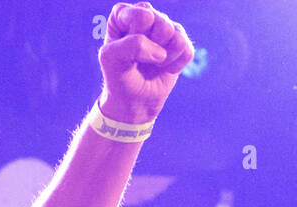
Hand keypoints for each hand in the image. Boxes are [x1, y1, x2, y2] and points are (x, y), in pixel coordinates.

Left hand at [98, 2, 194, 123]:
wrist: (133, 101)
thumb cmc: (118, 77)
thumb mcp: (111, 59)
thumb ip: (131, 45)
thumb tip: (161, 53)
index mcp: (122, 15)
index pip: (142, 15)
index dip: (136, 37)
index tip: (125, 51)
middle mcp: (146, 15)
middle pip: (161, 23)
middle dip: (151, 46)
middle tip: (138, 59)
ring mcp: (165, 28)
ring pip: (175, 34)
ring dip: (162, 57)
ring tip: (151, 63)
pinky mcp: (180, 42)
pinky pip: (186, 50)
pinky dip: (174, 65)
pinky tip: (163, 68)